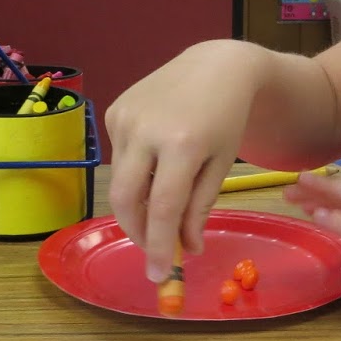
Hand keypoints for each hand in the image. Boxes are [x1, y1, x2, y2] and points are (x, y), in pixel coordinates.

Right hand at [106, 41, 261, 281]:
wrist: (216, 65)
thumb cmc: (226, 119)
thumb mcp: (221, 165)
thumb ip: (200, 208)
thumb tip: (186, 249)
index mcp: (183, 143)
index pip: (162, 208)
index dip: (159, 246)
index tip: (159, 274)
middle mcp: (147, 129)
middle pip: (126, 198)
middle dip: (137, 231)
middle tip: (153, 249)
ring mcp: (126, 117)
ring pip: (121, 180)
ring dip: (138, 202)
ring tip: (162, 201)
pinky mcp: (115, 110)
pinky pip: (120, 157)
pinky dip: (135, 171)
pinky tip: (156, 158)